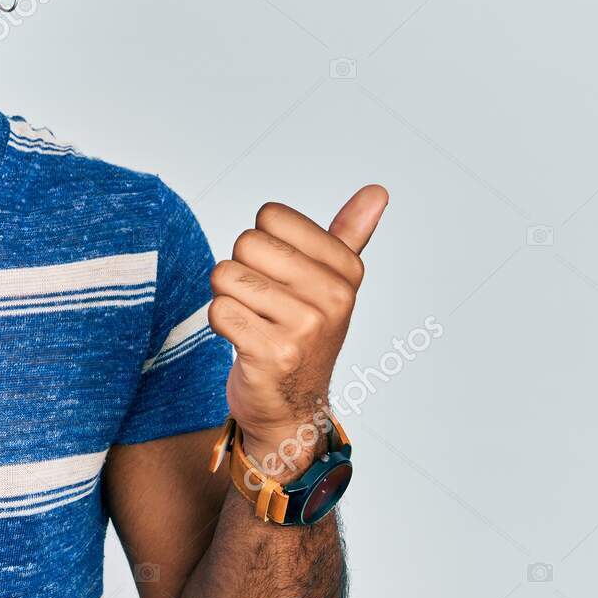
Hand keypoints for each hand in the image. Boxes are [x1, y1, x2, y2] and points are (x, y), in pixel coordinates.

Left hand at [207, 185, 388, 477]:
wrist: (292, 407)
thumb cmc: (303, 333)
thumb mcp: (331, 283)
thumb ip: (348, 235)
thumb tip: (378, 190)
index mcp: (346, 270)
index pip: (270, 216)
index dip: (261, 244)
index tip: (280, 277)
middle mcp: (333, 297)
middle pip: (245, 242)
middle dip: (241, 271)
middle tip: (262, 304)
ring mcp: (305, 327)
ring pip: (226, 275)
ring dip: (228, 298)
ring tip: (254, 322)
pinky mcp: (272, 353)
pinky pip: (218, 310)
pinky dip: (221, 324)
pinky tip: (244, 342)